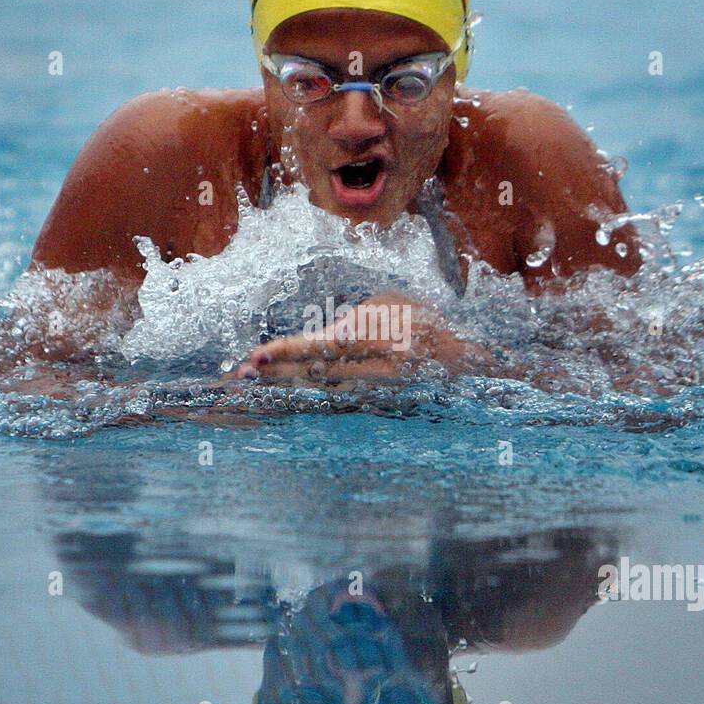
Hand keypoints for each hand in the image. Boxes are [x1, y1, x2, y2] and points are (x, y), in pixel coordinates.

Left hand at [234, 292, 490, 382]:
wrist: (460, 363)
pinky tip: (279, 386)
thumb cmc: (421, 321)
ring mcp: (377, 389)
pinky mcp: (375, 399)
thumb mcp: (393, 304)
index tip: (259, 355)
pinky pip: (333, 394)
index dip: (290, 352)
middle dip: (279, 372)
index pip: (326, 346)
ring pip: (322, 387)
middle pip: (317, 373)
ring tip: (250, 380)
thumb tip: (328, 337)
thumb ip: (360, 319)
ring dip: (286, 383)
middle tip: (243, 372)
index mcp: (384, 338)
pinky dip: (304, 390)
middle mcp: (379, 368)